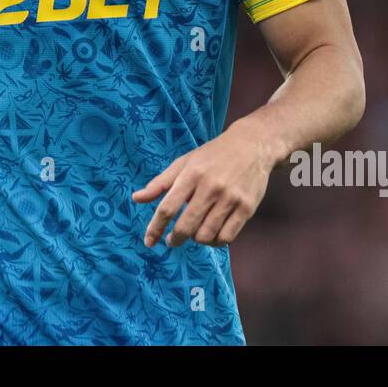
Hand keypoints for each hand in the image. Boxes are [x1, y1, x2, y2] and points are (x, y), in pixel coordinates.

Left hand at [132, 117, 279, 247]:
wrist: (252, 145)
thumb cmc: (212, 155)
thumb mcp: (184, 163)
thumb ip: (160, 183)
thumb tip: (136, 199)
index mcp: (191, 175)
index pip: (167, 207)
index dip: (155, 228)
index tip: (149, 241)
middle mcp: (210, 187)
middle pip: (186, 226)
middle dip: (175, 239)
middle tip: (172, 241)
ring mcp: (230, 198)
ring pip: (206, 235)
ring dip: (196, 240)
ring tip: (194, 233)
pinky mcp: (247, 208)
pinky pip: (227, 237)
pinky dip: (215, 241)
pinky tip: (212, 235)